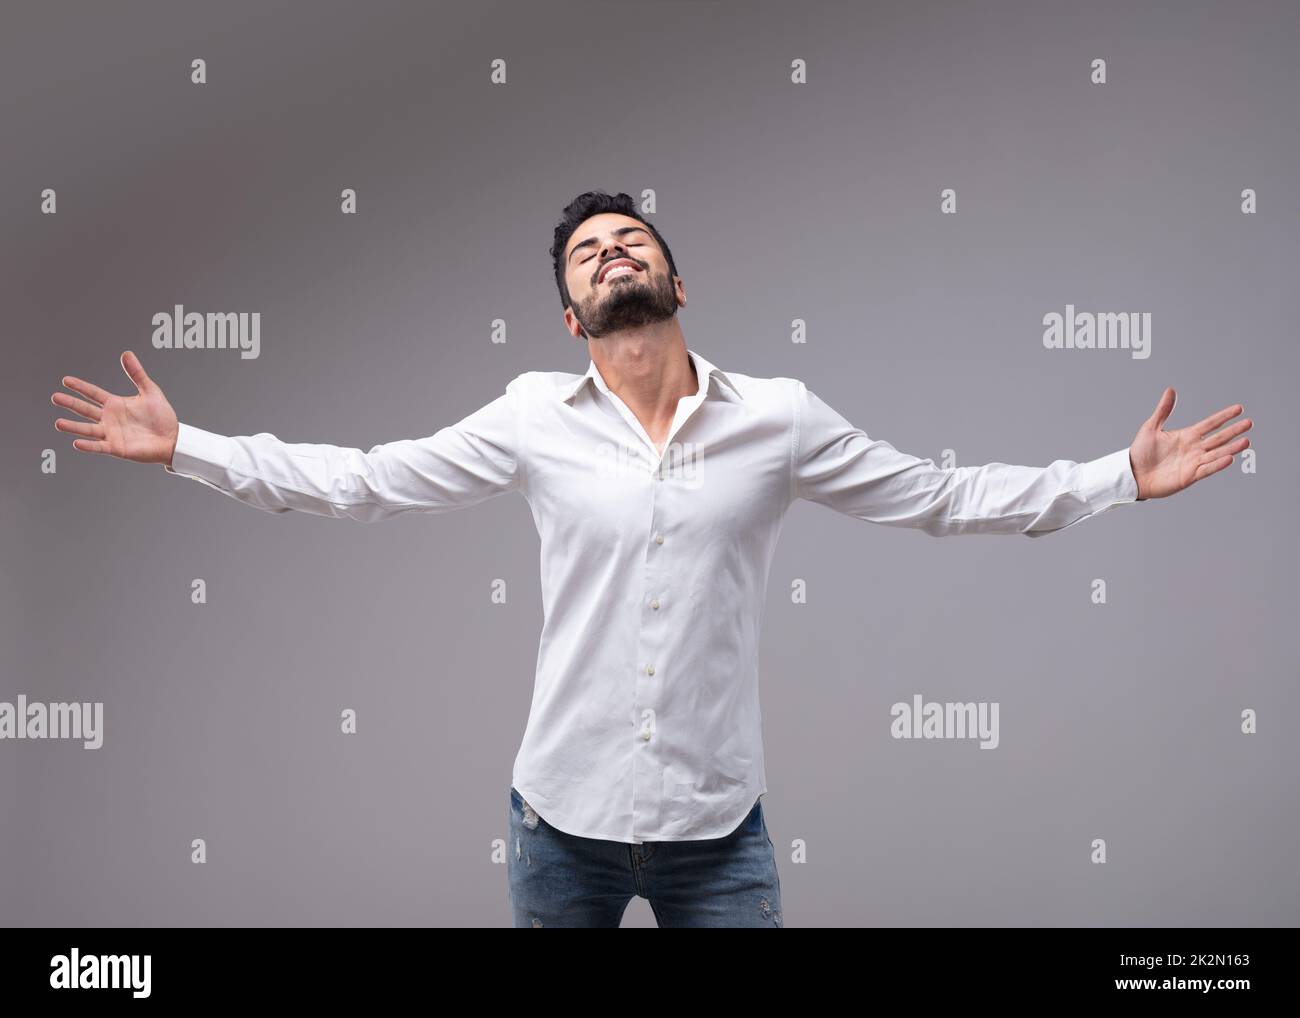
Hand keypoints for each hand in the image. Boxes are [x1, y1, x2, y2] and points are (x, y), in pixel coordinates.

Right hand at [51, 351, 179, 465]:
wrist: (173, 438)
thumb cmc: (162, 416)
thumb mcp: (150, 391)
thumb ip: (137, 374)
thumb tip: (126, 353)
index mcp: (115, 404)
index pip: (93, 393)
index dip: (80, 387)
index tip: (65, 380)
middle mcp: (109, 418)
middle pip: (85, 410)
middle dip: (70, 403)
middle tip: (55, 397)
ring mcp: (111, 433)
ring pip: (87, 429)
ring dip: (73, 427)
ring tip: (58, 423)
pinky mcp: (116, 448)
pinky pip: (99, 446)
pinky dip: (88, 445)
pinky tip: (77, 442)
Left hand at [1128, 387, 1251, 499]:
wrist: (1133, 474)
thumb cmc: (1141, 452)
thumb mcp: (1151, 427)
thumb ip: (1163, 410)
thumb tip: (1170, 390)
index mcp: (1187, 436)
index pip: (1210, 424)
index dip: (1224, 416)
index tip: (1239, 408)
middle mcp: (1194, 449)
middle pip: (1218, 438)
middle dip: (1233, 431)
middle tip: (1249, 423)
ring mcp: (1193, 462)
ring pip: (1217, 454)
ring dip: (1231, 448)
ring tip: (1246, 441)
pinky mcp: (1190, 476)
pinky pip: (1207, 469)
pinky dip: (1218, 464)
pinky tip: (1229, 458)